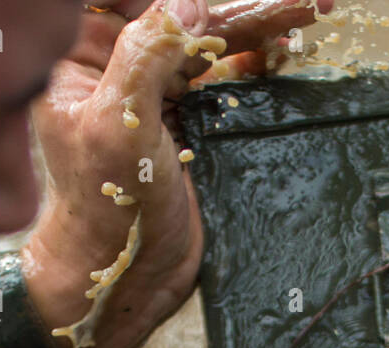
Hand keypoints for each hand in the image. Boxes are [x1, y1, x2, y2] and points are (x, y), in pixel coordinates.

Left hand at [21, 0, 332, 347]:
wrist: (126, 279)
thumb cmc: (106, 214)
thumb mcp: (119, 128)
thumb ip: (146, 56)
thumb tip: (187, 6)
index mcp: (80, 62)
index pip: (126, 2)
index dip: (174, 2)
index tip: (211, 9)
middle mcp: (113, 70)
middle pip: (174, 17)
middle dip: (232, 10)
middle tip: (302, 1)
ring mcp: (150, 94)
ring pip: (205, 42)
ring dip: (255, 26)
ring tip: (308, 13)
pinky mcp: (182, 119)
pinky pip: (220, 76)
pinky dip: (254, 61)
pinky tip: (283, 51)